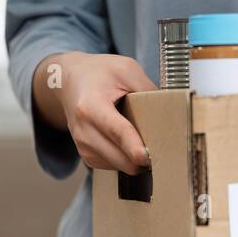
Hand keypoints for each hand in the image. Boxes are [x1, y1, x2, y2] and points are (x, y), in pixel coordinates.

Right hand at [34, 52, 155, 173]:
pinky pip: (115, 167)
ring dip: (136, 158)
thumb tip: (169, 114)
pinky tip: (128, 141)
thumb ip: (147, 90)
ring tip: (140, 135)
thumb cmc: (99, 73)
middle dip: (144, 156)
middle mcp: (83, 131)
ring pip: (121, 167)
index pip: (117, 132)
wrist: (68, 81)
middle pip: (121, 158)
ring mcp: (82, 146)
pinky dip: (127, 158)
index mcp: (91, 106)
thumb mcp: (126, 69)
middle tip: (160, 142)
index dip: (134, 147)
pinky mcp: (86, 156)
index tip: (148, 157)